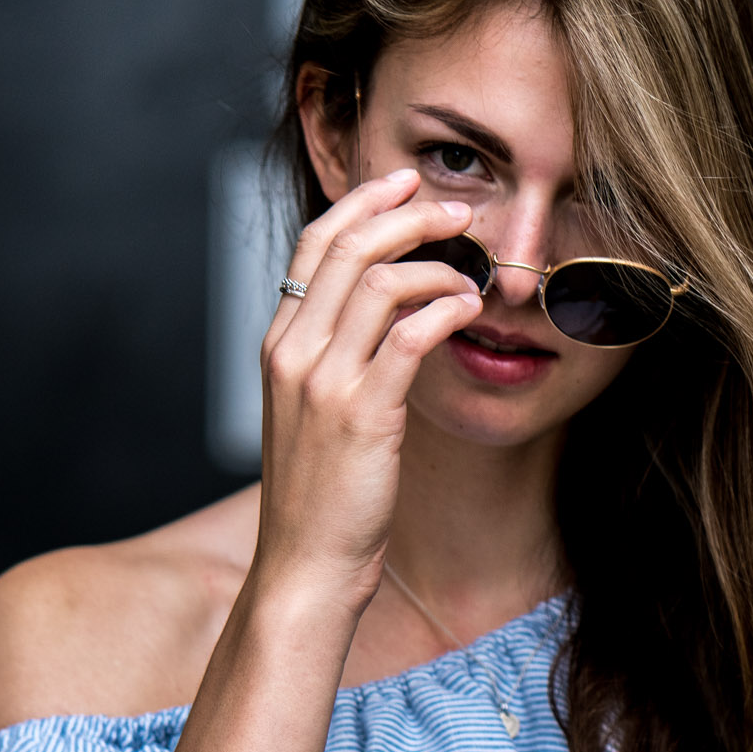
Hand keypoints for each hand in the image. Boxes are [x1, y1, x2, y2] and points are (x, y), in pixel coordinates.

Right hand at [255, 168, 484, 617]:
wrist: (306, 569)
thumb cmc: (320, 503)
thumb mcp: (314, 419)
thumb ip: (334, 364)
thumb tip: (383, 321)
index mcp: (278, 347)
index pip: (313, 245)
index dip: (363, 204)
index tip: (404, 183)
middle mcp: (293, 354)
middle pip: (347, 247)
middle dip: (407, 213)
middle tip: (457, 210)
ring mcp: (324, 383)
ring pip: (378, 280)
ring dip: (436, 263)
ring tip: (473, 272)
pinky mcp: (362, 414)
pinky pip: (407, 334)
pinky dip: (445, 309)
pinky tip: (469, 311)